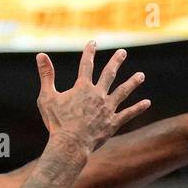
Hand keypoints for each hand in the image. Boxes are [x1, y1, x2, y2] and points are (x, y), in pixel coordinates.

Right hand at [35, 41, 150, 154]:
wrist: (70, 144)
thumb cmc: (56, 122)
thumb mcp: (47, 97)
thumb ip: (46, 75)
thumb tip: (40, 55)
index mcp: (82, 88)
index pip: (86, 65)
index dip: (89, 53)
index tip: (93, 43)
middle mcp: (98, 95)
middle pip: (109, 74)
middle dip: (116, 62)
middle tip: (122, 53)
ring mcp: (107, 109)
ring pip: (123, 92)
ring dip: (132, 83)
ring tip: (141, 76)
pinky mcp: (113, 123)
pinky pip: (127, 114)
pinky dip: (137, 108)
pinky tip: (147, 103)